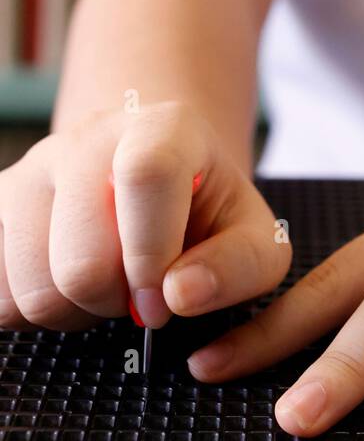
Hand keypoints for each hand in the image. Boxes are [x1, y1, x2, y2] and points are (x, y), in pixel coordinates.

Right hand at [0, 101, 290, 330]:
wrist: (153, 176)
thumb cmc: (205, 209)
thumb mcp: (254, 234)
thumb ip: (239, 265)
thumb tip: (179, 295)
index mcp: (163, 128)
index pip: (146, 176)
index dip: (153, 254)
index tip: (163, 297)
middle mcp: (88, 137)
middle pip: (79, 257)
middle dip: (113, 301)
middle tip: (137, 292)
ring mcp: (32, 168)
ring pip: (31, 284)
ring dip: (73, 310)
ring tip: (105, 285)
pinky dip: (31, 312)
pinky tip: (65, 285)